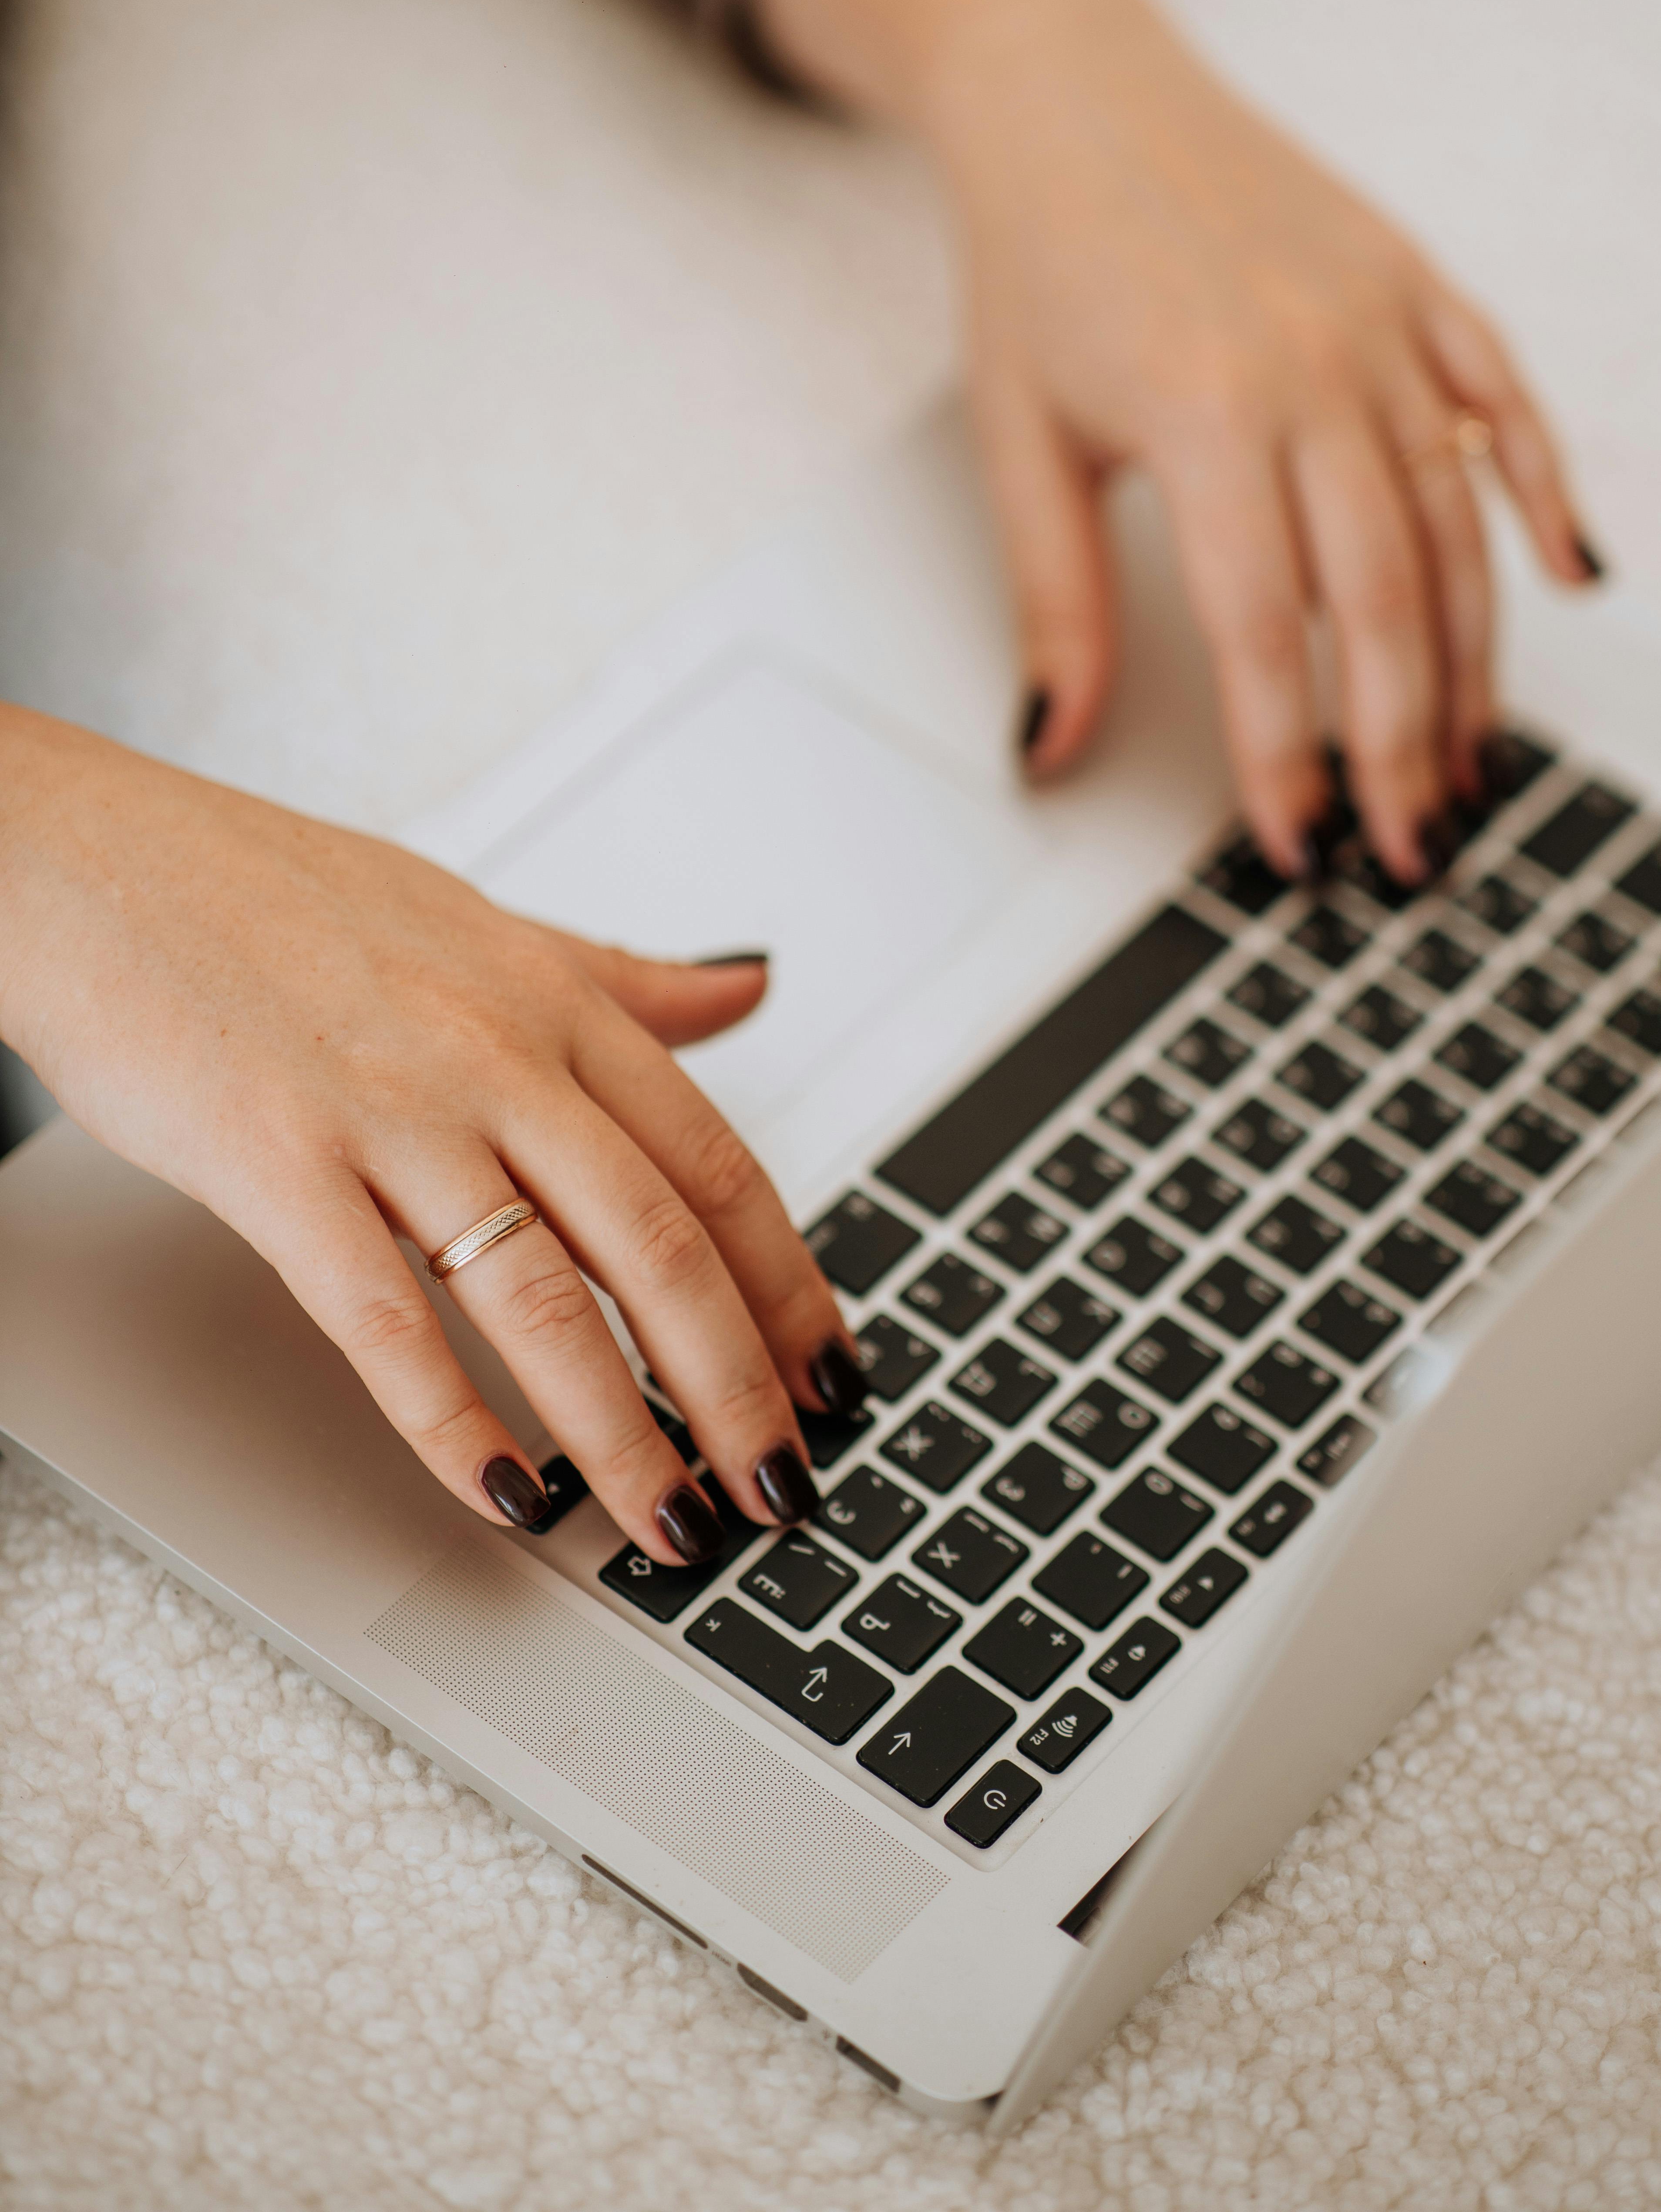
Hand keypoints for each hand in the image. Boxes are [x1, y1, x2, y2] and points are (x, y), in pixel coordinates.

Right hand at [0, 711, 863, 1561]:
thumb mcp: (481, 921)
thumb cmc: (277, 897)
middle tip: (781, 1492)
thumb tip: (748, 990)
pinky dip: (453, 1420)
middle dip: (737, 1388)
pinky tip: (504, 1494)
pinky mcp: (279, 1165)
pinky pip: (386, 1319)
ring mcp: (389, 1113)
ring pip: (545, 1297)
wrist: (98, 862)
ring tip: (669, 1528)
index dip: (789, 1283)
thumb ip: (618, 976)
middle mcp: (496, 1057)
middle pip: (660, 1246)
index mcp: (553, 1003)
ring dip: (622, 1433)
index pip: (715, 1165)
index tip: (831, 1371)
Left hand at [753, 0, 1599, 884]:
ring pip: (1459, 522)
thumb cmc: (1036, 266)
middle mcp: (1312, 367)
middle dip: (1404, 742)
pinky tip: (1576, 582)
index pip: (1267, 629)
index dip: (1288, 755)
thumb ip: (1053, 604)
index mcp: (1202, 410)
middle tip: (1415, 849)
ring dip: (1475, 660)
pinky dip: (1549, 493)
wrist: (1071, 91)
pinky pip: (1510, 403)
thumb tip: (1047, 747)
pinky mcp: (1417, 284)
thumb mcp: (1018, 440)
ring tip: (1472, 767)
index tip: (1300, 845)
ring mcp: (1381, 321)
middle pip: (1387, 597)